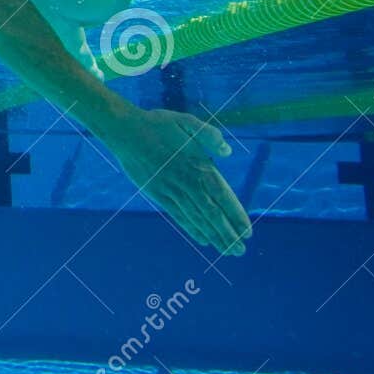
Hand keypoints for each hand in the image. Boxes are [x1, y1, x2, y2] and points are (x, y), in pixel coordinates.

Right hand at [105, 107, 251, 255]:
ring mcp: (172, 191)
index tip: (247, 231)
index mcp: (198, 165)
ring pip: (197, 219)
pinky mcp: (158, 196)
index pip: (222, 195)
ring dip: (214, 236)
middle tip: (241, 251)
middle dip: (228, 233)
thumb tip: (228, 152)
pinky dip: (192, 229)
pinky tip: (204, 240)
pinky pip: (179, 216)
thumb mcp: (187, 122)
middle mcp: (187, 182)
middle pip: (212, 213)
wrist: (125, 132)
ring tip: (228, 250)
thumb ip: (210, 136)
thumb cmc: (157, 124)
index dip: (235, 215)